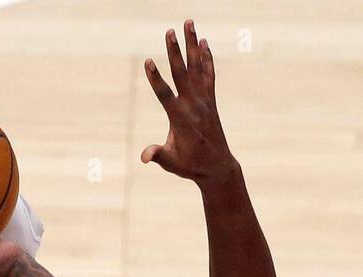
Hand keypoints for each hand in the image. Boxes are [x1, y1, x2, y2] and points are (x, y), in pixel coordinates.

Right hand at [141, 20, 236, 185]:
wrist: (217, 168)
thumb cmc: (191, 165)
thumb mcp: (171, 163)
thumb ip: (158, 155)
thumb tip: (145, 157)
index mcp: (181, 119)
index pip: (165, 94)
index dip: (155, 78)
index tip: (147, 61)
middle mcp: (194, 105)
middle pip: (182, 73)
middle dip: (175, 52)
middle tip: (169, 31)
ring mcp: (204, 101)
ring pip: (197, 67)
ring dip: (192, 45)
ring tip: (188, 24)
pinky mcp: (211, 100)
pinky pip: (209, 74)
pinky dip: (207, 58)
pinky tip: (203, 43)